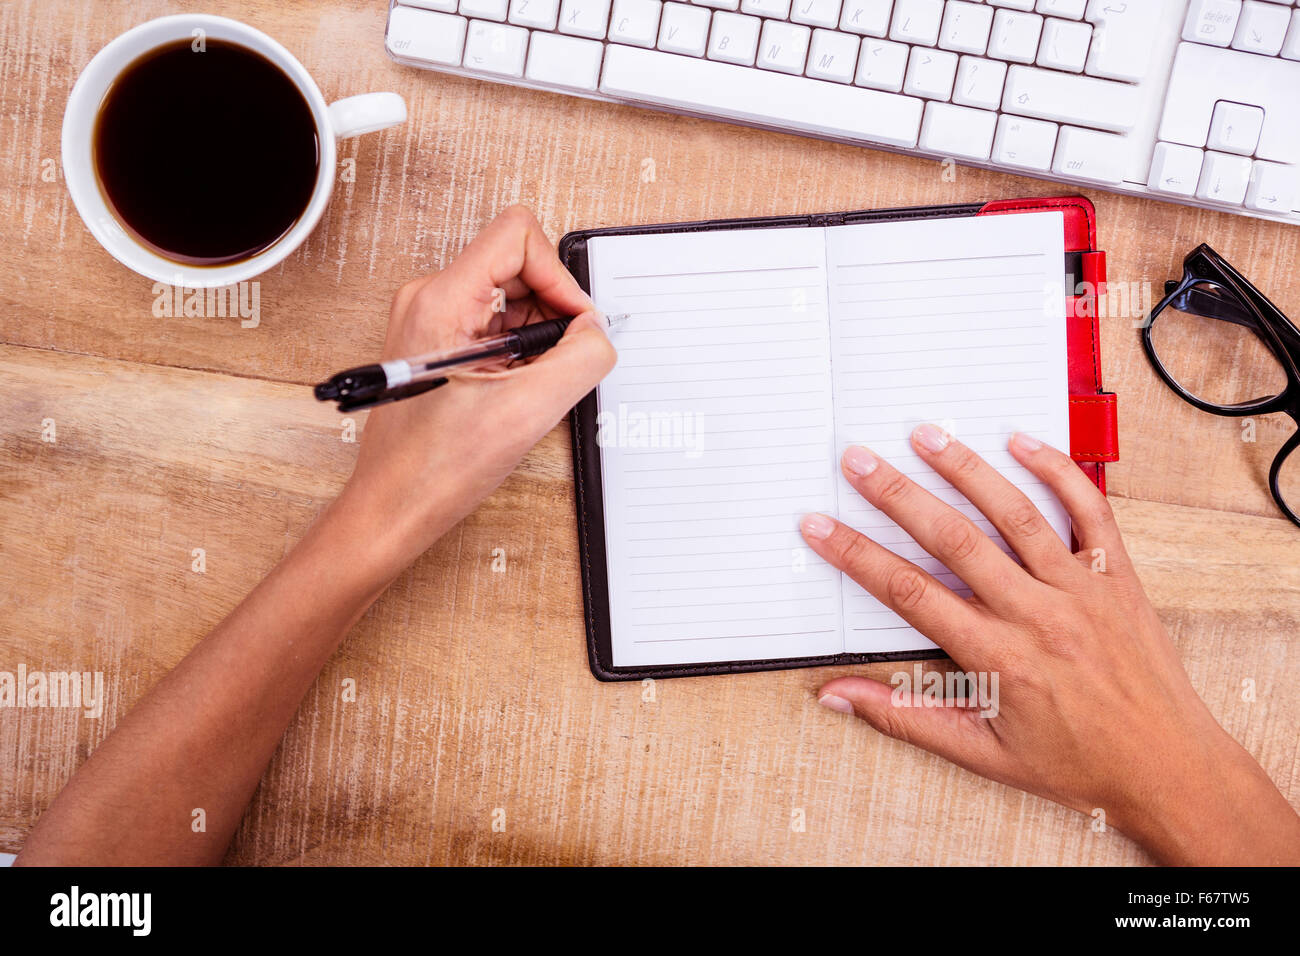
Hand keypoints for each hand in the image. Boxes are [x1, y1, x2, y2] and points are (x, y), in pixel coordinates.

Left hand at [338, 206, 615, 573]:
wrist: (394, 505)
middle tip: (560, 358)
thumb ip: (580, 359)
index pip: (518, 236)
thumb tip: (598, 332)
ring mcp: (431, 320)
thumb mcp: (527, 412)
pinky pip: (495, 324)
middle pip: (516, 263)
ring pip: (509, 296)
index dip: (559, 276)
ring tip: (532, 381)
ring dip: (536, 334)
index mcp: (441, 300)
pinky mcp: (437, 343)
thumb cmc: (434, 468)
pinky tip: (516, 389)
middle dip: (552, 308)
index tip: (574, 323)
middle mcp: (430, 299)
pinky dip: (519, 351)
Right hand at [801, 426, 1299, 864]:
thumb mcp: (982, 754)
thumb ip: (905, 718)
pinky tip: (1022, 443)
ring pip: (1015, 514)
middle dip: (898, 496)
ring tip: (926, 436)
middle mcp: (1037, 614)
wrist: (1170, 766)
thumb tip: (838, 696)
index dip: (857, 556)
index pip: (910, 592)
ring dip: (966, 470)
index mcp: (998, 657)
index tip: (822, 527)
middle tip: (859, 462)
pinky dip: (1057, 472)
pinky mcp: (1118, 576)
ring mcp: (1081, 589)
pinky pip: (1089, 510)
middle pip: (954, 540)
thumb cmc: (1078, 764)